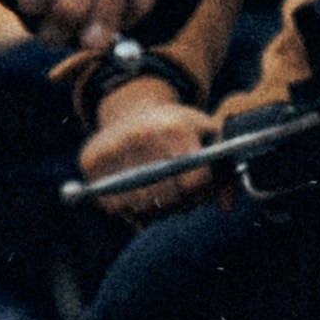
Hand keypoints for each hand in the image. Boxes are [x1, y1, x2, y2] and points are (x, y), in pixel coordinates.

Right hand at [76, 72, 216, 223]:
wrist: (134, 109)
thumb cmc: (177, 128)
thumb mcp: (206, 134)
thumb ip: (224, 168)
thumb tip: (227, 208)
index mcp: (174, 128)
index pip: (195, 180)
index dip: (200, 191)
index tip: (198, 188)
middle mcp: (141, 136)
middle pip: (168, 197)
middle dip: (179, 203)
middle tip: (179, 197)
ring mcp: (113, 148)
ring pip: (140, 206)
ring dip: (153, 210)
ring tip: (159, 196)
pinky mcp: (91, 160)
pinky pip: (114, 206)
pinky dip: (127, 209)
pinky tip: (136, 193)